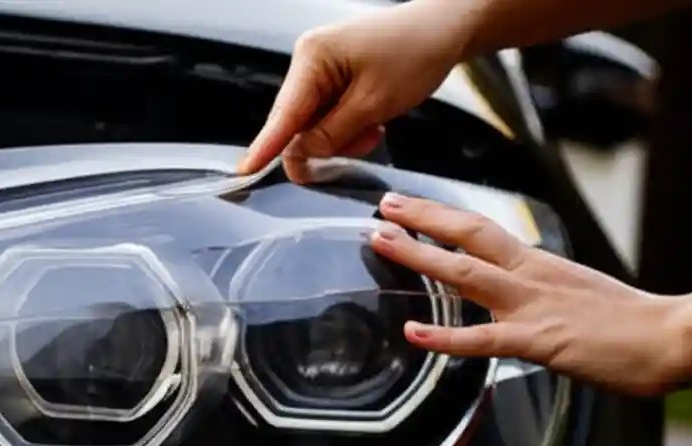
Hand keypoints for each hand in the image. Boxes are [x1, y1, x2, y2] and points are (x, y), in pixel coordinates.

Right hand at [237, 3, 471, 181]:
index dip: (266, 148)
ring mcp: (321, 67)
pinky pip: (329, 114)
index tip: (245, 172)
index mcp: (313, 58)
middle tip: (365, 140)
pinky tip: (373, 119)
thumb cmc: (416, 52)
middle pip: (298, 123)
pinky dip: (349, 125)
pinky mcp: (335, 75)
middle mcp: (309, 60)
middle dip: (327, 143)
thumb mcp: (373, 104)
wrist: (446, 28)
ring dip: (343, 137)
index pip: (283, 114)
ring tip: (376, 125)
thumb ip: (331, 136)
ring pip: (316, 124)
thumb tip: (298, 159)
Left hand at [371, 193, 688, 396]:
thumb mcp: (577, 295)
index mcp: (540, 265)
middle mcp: (531, 276)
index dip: (442, 216)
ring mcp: (532, 306)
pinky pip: (483, 338)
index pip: (482, 230)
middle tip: (383, 207)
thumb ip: (541, 293)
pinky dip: (445, 337)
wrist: (674, 338)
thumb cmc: (633, 324)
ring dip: (420, 254)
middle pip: (468, 235)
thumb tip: (518, 296)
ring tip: (382, 242)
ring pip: (465, 273)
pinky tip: (413, 334)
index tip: (408, 205)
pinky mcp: (539, 340)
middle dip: (422, 219)